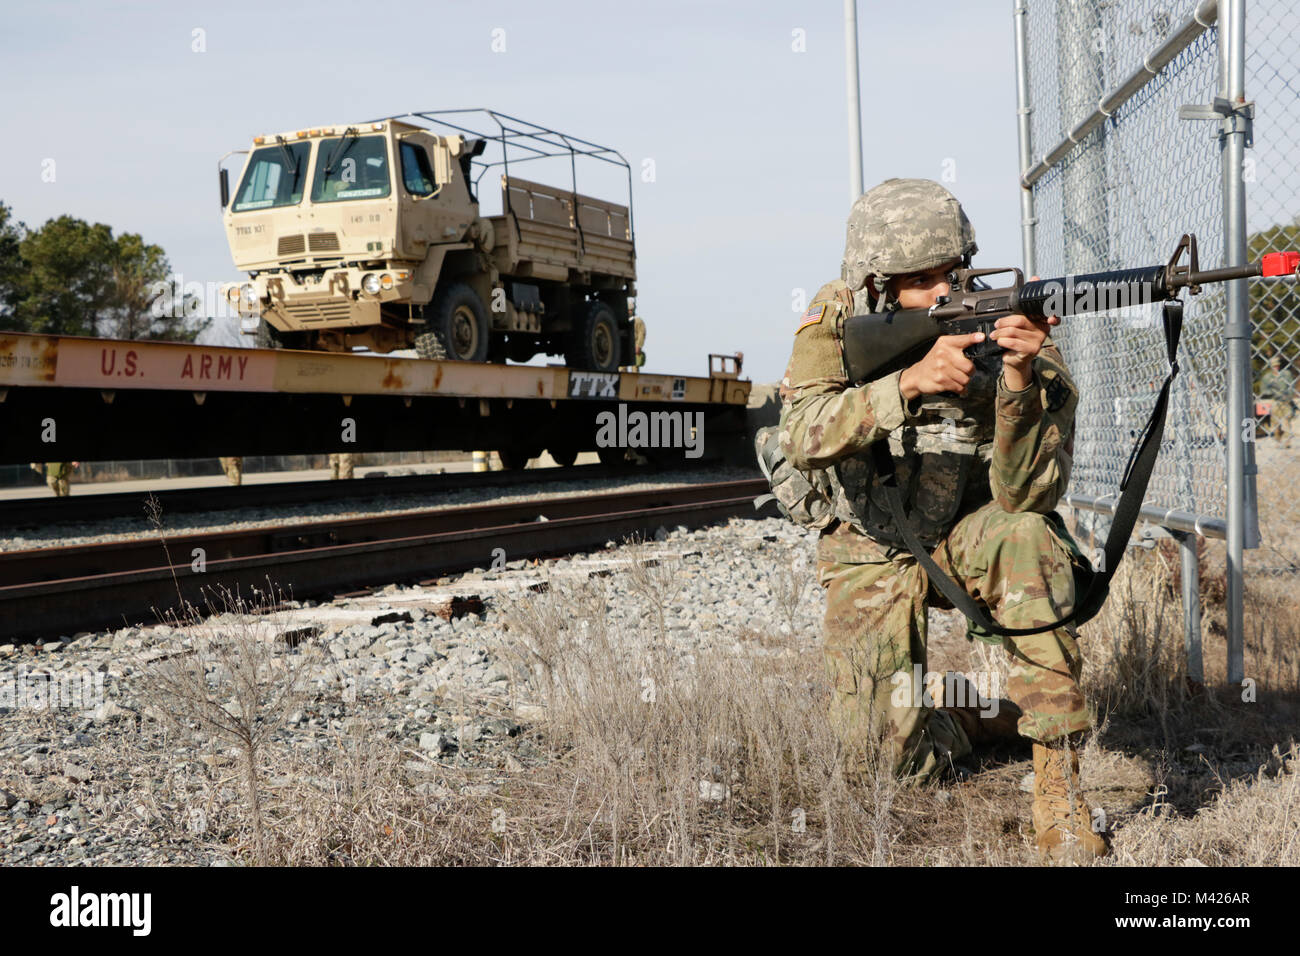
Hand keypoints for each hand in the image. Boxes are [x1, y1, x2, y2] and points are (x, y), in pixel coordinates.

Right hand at [899, 332, 985, 398]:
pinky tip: (953, 384)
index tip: (981, 337)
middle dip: (970, 372)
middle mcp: (943, 354)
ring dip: (964, 381)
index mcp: (945, 343)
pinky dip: (959, 388)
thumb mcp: (943, 348)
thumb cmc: (933, 361)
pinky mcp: (941, 380)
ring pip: (965, 379)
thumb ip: (960, 344)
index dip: (973, 338)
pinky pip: (959, 387)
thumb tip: (980, 338)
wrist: (917, 375)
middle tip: (964, 371)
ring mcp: (941, 368)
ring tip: (957, 378)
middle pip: (969, 366)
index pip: (963, 340)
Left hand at [991, 274, 1059, 389]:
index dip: (1048, 308)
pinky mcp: (1032, 349)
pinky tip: (1000, 341)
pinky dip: (1002, 340)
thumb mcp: (1020, 318)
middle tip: (997, 325)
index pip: (1048, 310)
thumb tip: (1035, 278)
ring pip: (1014, 331)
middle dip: (1004, 322)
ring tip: (995, 334)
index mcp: (1042, 319)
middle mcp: (1043, 328)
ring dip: (1000, 332)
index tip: (1045, 308)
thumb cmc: (1017, 338)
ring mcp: (1039, 340)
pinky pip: (1013, 342)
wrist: (1015, 359)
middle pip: (1020, 320)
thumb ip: (1025, 301)